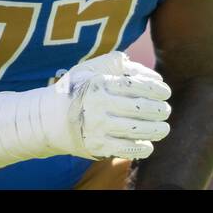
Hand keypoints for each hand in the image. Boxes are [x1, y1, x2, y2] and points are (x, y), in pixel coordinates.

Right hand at [45, 51, 172, 160]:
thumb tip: (144, 70)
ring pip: (136, 129)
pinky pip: (125, 149)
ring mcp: (97, 128)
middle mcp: (97, 106)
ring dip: (155, 130)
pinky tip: (148, 145)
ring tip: (164, 128)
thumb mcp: (89, 69)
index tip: (165, 92)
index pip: (134, 85)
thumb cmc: (74, 91)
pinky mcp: (96, 146)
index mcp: (98, 84)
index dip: (155, 89)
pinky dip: (140, 148)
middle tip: (166, 110)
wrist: (47, 119)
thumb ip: (116, 63)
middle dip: (158, 110)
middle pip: (138, 108)